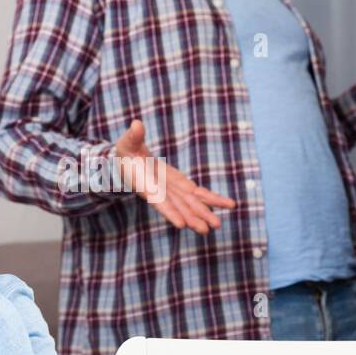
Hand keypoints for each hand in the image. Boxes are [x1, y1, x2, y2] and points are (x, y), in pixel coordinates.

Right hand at [114, 119, 236, 235]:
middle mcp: (162, 193)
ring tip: (218, 225)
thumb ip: (134, 136)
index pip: (158, 201)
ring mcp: (175, 191)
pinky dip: (214, 200)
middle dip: (192, 218)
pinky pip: (200, 194)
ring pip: (192, 204)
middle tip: (205, 229)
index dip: (169, 212)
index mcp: (147, 186)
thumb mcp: (127, 142)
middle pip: (179, 208)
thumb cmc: (126, 152)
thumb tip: (137, 124)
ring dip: (204, 214)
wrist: (132, 159)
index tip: (181, 224)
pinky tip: (229, 205)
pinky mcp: (184, 186)